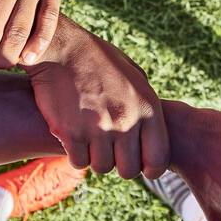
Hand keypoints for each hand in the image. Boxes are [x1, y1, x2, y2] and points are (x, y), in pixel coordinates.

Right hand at [27, 23, 167, 178]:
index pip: (158, 159)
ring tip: (91, 139)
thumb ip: (145, 104)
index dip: (150, 168)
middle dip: (119, 163)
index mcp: (147, 107)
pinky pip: (79, 162)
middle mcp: (126, 120)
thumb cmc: (99, 60)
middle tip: (110, 150)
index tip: (140, 165)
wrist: (63, 49)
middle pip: (128, 170)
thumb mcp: (134, 75)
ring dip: (96, 158)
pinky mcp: (71, 132)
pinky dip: (76, 155)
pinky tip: (75, 138)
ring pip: (102, 167)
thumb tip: (153, 134)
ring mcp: (98, 128)